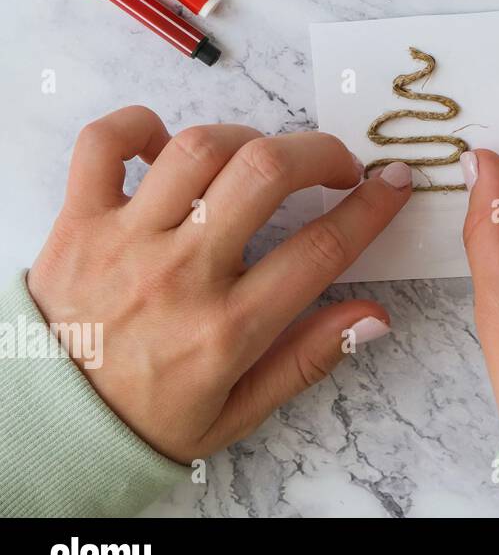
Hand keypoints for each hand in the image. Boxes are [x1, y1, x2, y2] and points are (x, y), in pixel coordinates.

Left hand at [27, 106, 412, 462]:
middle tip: (336, 166)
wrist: (47, 428)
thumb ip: (308, 359)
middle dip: (320, 152)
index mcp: (227, 329)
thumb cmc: (146, 419)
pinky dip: (139, 125)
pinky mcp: (76, 222)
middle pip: (266, 172)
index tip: (394, 181)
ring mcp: (124, 242)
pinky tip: (167, 146)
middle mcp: (179, 276)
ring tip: (259, 160)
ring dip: (246, 139)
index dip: (372, 207)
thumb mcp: (238, 411)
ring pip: (198, 148)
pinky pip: (104, 143)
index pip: (321, 249)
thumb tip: (374, 317)